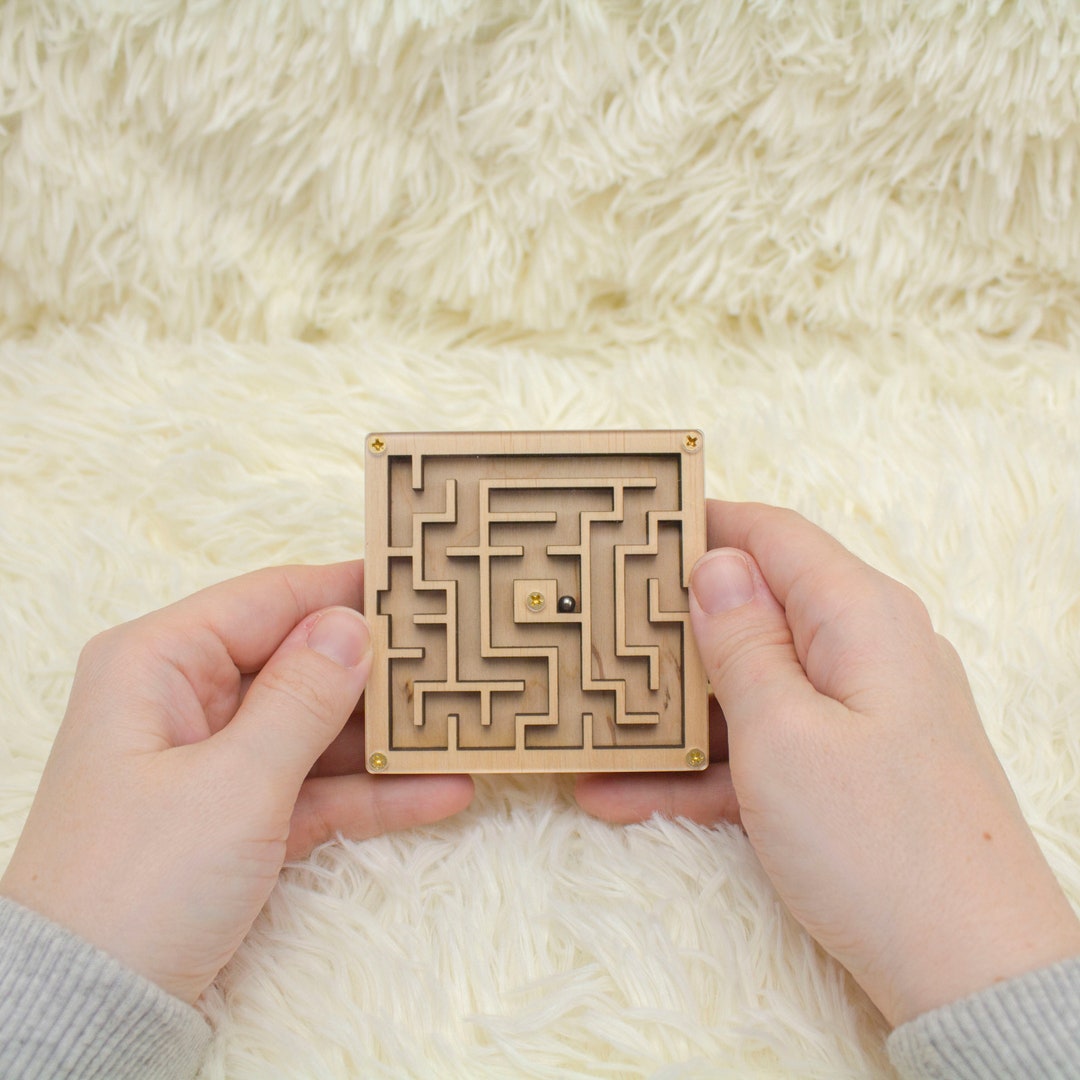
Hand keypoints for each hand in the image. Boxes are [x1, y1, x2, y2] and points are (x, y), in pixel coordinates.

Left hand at [0, 562, 472, 1004]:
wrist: (90, 1010)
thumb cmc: (137, 883)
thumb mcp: (233, 782)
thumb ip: (303, 697)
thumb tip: (353, 625)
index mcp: (158, 663)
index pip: (269, 600)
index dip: (346, 590)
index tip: (419, 583)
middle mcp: (185, 700)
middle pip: (301, 662)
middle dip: (378, 671)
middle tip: (456, 661)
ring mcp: (217, 760)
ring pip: (318, 727)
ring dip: (387, 738)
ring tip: (463, 727)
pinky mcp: (240, 816)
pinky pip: (318, 787)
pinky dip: (373, 793)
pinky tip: (441, 791)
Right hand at [576, 501, 1079, 1025]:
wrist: (968, 973)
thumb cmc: (879, 844)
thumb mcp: (783, 733)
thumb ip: (742, 641)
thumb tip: (717, 564)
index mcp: (860, 616)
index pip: (771, 536)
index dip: (700, 525)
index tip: (629, 527)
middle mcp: (865, 651)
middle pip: (754, 611)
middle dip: (672, 626)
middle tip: (592, 630)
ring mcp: (857, 713)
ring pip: (748, 686)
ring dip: (673, 710)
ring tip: (590, 726)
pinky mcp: (848, 768)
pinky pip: (764, 746)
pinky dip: (704, 766)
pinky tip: (623, 794)